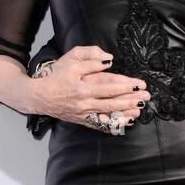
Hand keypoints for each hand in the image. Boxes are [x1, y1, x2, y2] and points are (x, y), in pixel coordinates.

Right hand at [33, 46, 150, 131]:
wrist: (40, 97)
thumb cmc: (56, 78)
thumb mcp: (70, 63)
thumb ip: (90, 61)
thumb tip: (108, 60)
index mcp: (83, 88)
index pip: (109, 87)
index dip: (125, 86)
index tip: (139, 84)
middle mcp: (85, 103)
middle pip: (112, 103)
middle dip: (130, 100)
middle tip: (145, 98)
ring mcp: (84, 114)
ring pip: (108, 116)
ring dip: (125, 114)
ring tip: (139, 111)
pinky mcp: (82, 120)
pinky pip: (100, 125)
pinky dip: (113, 125)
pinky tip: (125, 123)